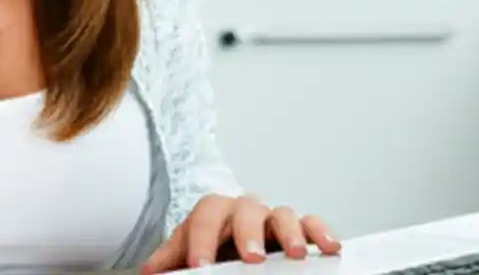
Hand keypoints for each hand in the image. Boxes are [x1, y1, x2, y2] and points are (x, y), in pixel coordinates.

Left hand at [140, 195, 340, 272]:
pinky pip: (312, 224)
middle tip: (252, 258)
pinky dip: (321, 233)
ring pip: (283, 215)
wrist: (229, 249)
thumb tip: (149, 272)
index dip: (202, 239)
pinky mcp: (298, 231)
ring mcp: (272, 220)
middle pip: (247, 210)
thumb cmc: (209, 250)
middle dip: (249, 234)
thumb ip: (171, 260)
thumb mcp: (186, 253)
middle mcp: (244, 211)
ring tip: (296, 255)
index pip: (205, 216)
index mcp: (213, 213)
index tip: (201, 266)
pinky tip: (329, 248)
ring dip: (291, 233)